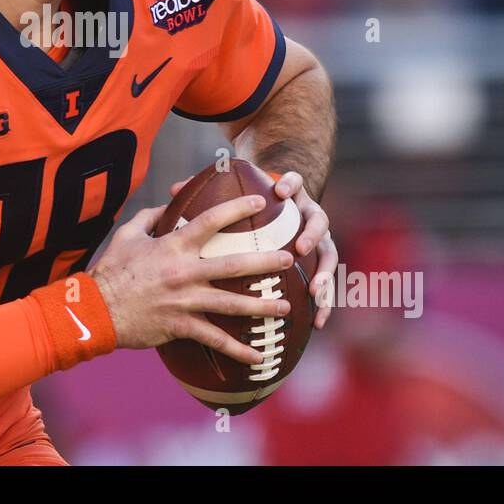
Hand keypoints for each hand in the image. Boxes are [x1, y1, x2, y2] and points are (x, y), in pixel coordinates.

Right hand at [88, 195, 295, 365]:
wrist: (95, 309)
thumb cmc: (110, 269)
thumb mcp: (127, 235)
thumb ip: (149, 217)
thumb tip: (166, 203)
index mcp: (173, 245)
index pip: (211, 220)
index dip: (237, 208)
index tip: (259, 201)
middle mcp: (184, 271)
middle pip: (234, 265)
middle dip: (265, 262)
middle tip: (289, 259)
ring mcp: (185, 300)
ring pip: (232, 304)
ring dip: (262, 306)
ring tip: (285, 307)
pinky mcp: (181, 325)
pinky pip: (215, 339)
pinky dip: (238, 350)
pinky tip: (258, 356)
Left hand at [167, 169, 337, 328]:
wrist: (283, 209)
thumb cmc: (252, 206)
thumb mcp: (234, 196)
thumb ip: (208, 190)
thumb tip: (174, 188)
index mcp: (290, 196)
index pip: (294, 181)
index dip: (290, 183)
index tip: (279, 192)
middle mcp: (308, 216)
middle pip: (318, 220)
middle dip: (311, 234)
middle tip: (299, 248)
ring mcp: (318, 241)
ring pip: (329, 255)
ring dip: (325, 273)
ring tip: (315, 291)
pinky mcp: (320, 264)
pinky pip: (327, 285)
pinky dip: (325, 302)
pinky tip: (317, 321)